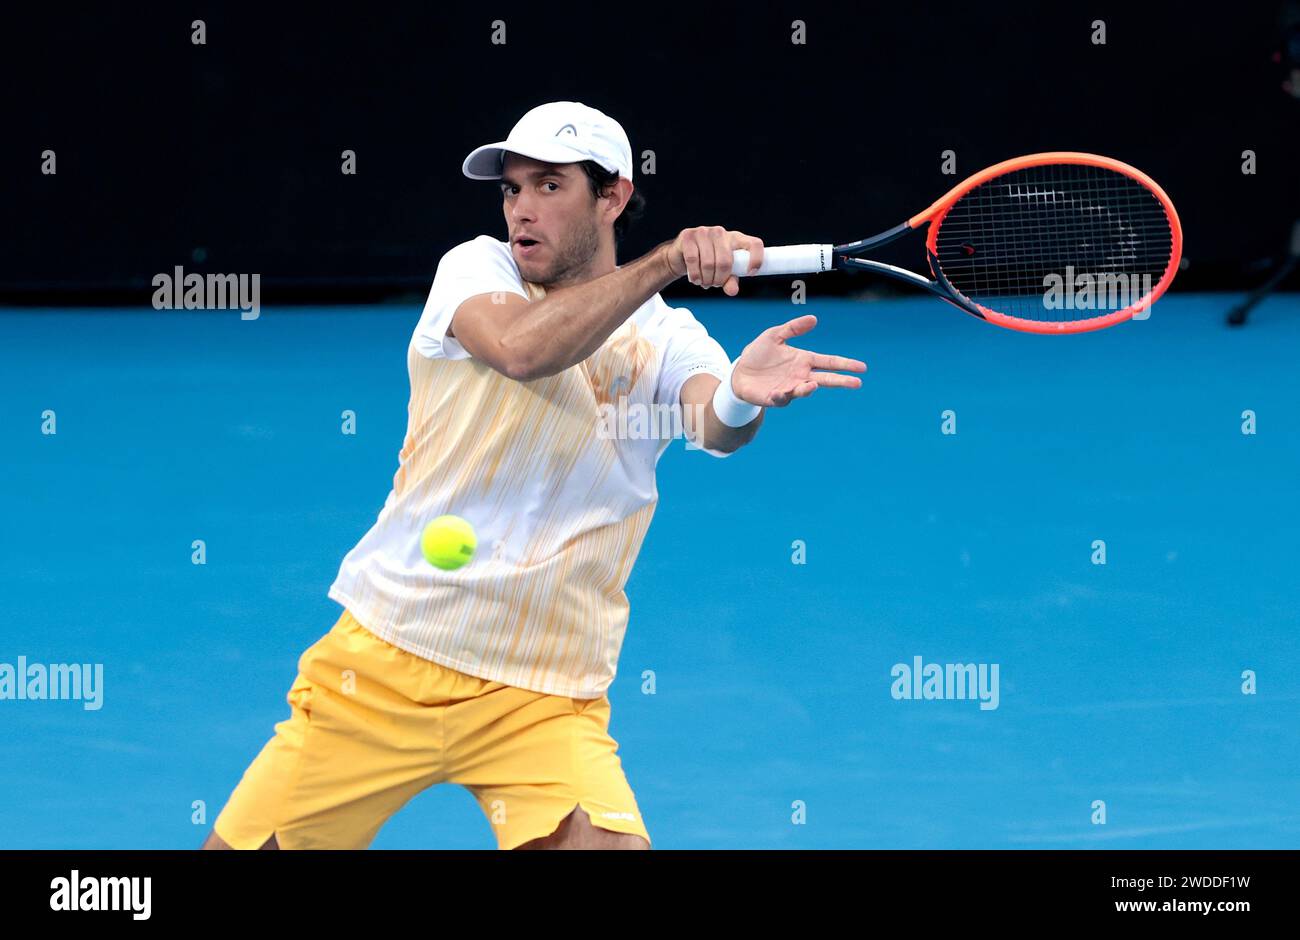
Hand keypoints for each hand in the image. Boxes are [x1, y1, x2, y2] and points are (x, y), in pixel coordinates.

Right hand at [664, 227, 762, 296]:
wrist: (680, 256)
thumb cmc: (706, 264)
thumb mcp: (721, 274)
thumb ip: (730, 281)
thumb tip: (732, 291)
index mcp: (735, 239)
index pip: (754, 243)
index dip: (756, 259)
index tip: (750, 273)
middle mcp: (721, 232)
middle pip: (725, 261)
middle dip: (719, 279)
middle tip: (714, 284)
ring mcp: (704, 232)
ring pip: (709, 263)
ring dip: (706, 279)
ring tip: (704, 282)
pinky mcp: (688, 236)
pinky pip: (693, 260)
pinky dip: (695, 275)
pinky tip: (695, 279)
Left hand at [731, 315, 865, 406]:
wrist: (740, 372)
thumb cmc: (759, 354)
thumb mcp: (774, 335)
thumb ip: (793, 328)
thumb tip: (814, 319)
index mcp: (804, 360)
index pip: (829, 362)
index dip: (845, 364)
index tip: (861, 367)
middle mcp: (801, 375)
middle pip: (826, 379)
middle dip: (841, 381)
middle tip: (857, 383)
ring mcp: (790, 388)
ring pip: (804, 390)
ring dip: (808, 389)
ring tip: (812, 385)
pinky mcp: (775, 398)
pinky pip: (782, 398)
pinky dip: (782, 396)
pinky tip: (778, 392)